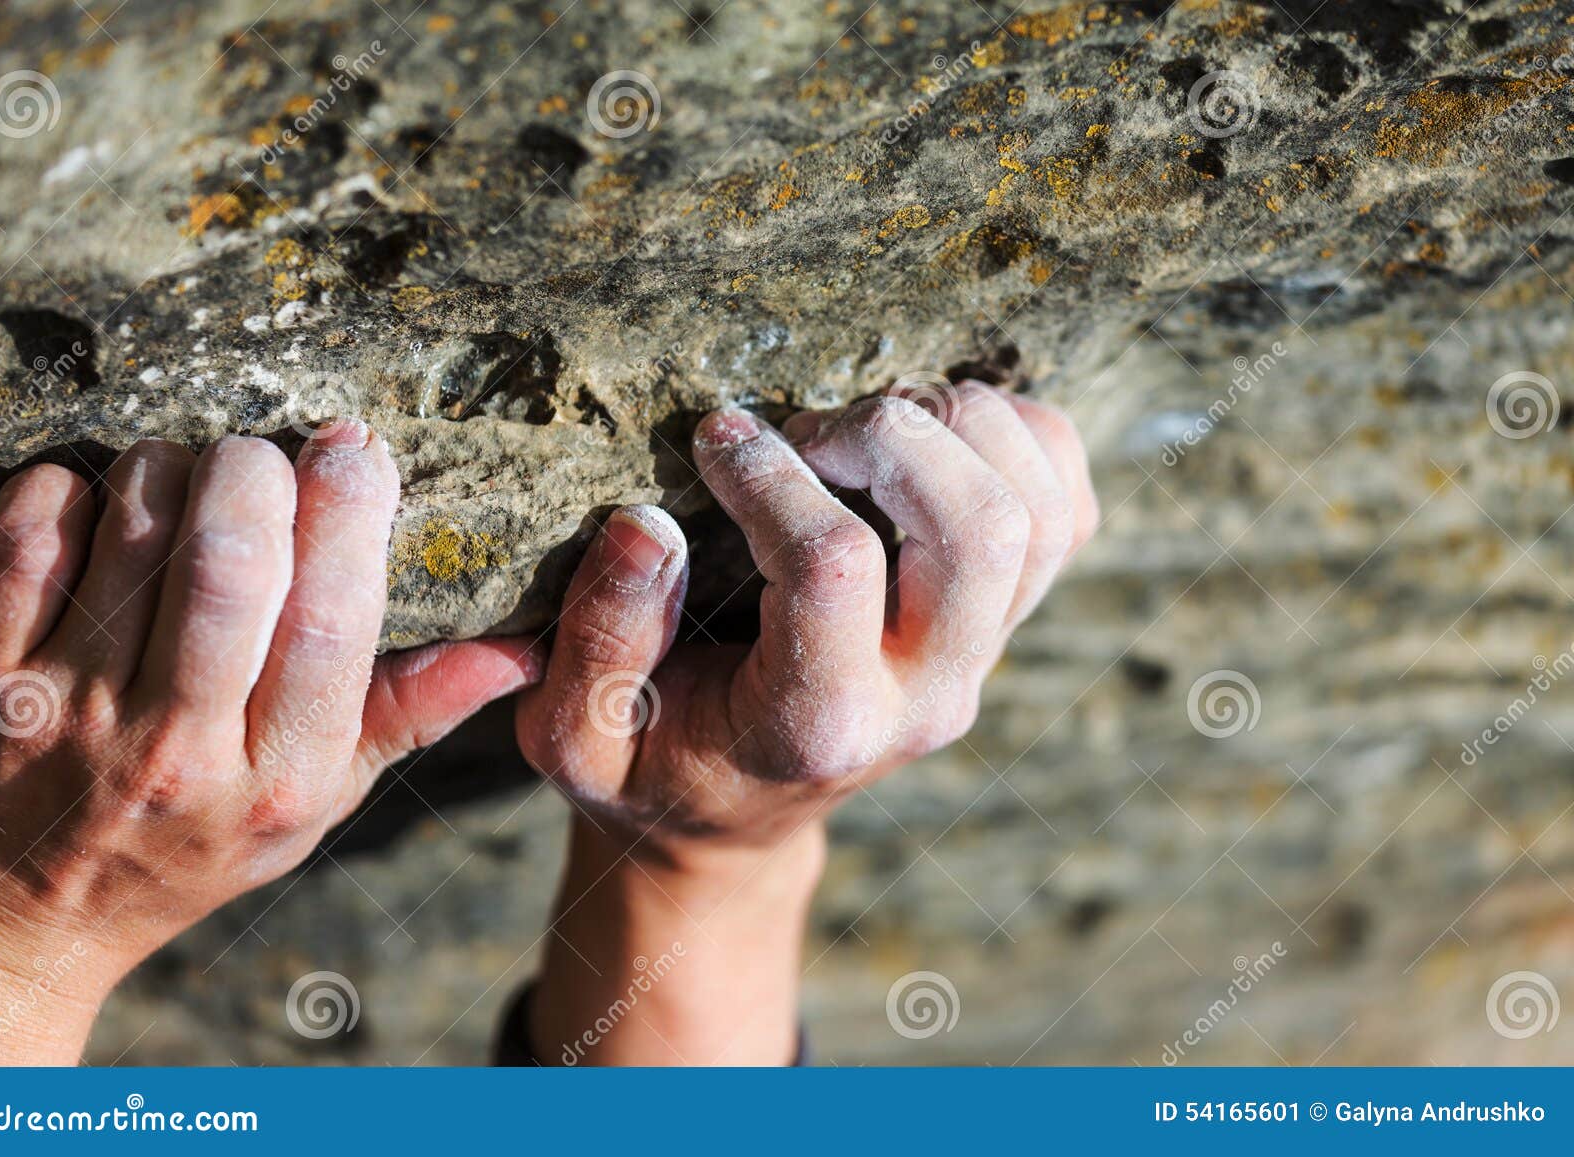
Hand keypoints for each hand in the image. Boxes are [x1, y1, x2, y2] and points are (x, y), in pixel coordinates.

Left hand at [0, 421, 540, 1063]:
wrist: (28, 910)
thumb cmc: (199, 840)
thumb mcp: (321, 797)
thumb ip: (409, 713)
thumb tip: (517, 649)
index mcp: (278, 776)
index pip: (331, 623)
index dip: (351, 515)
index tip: (360, 447)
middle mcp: (176, 749)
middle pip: (231, 565)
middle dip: (260, 473)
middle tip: (271, 453)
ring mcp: (72, 712)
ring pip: (137, 533)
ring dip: (176, 468)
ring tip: (195, 475)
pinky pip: (34, 538)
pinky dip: (76, 491)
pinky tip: (107, 505)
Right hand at [517, 381, 1095, 1064]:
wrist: (739, 819)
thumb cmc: (653, 767)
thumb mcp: (581, 738)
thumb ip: (600, 642)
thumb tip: (646, 525)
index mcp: (817, 723)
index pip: (833, 563)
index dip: (769, 475)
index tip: (713, 441)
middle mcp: (925, 693)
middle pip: (978, 527)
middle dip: (890, 434)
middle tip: (806, 429)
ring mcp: (981, 656)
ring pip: (1037, 508)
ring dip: (958, 427)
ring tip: (863, 426)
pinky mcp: (1007, 618)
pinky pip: (1067, 506)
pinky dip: (1018, 441)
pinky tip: (930, 438)